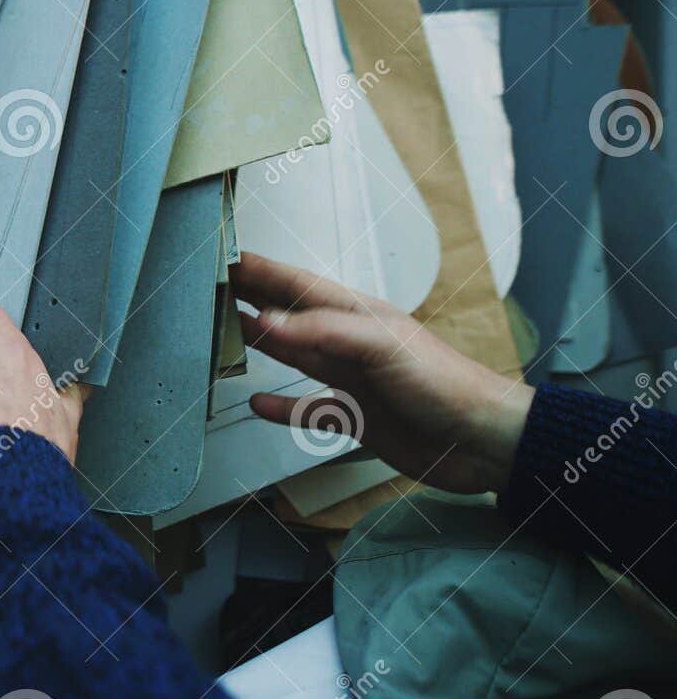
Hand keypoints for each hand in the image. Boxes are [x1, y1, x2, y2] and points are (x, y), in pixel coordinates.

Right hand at [232, 253, 533, 494]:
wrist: (483, 440)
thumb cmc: (447, 383)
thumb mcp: (381, 344)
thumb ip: (322, 331)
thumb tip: (266, 321)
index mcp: (357, 314)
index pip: (298, 285)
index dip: (262, 270)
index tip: (227, 258)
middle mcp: (350, 343)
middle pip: (290, 316)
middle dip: (253, 300)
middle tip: (215, 289)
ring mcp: (352, 379)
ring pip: (296, 356)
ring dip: (262, 345)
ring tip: (227, 334)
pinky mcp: (356, 416)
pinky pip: (308, 409)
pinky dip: (281, 408)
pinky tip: (259, 404)